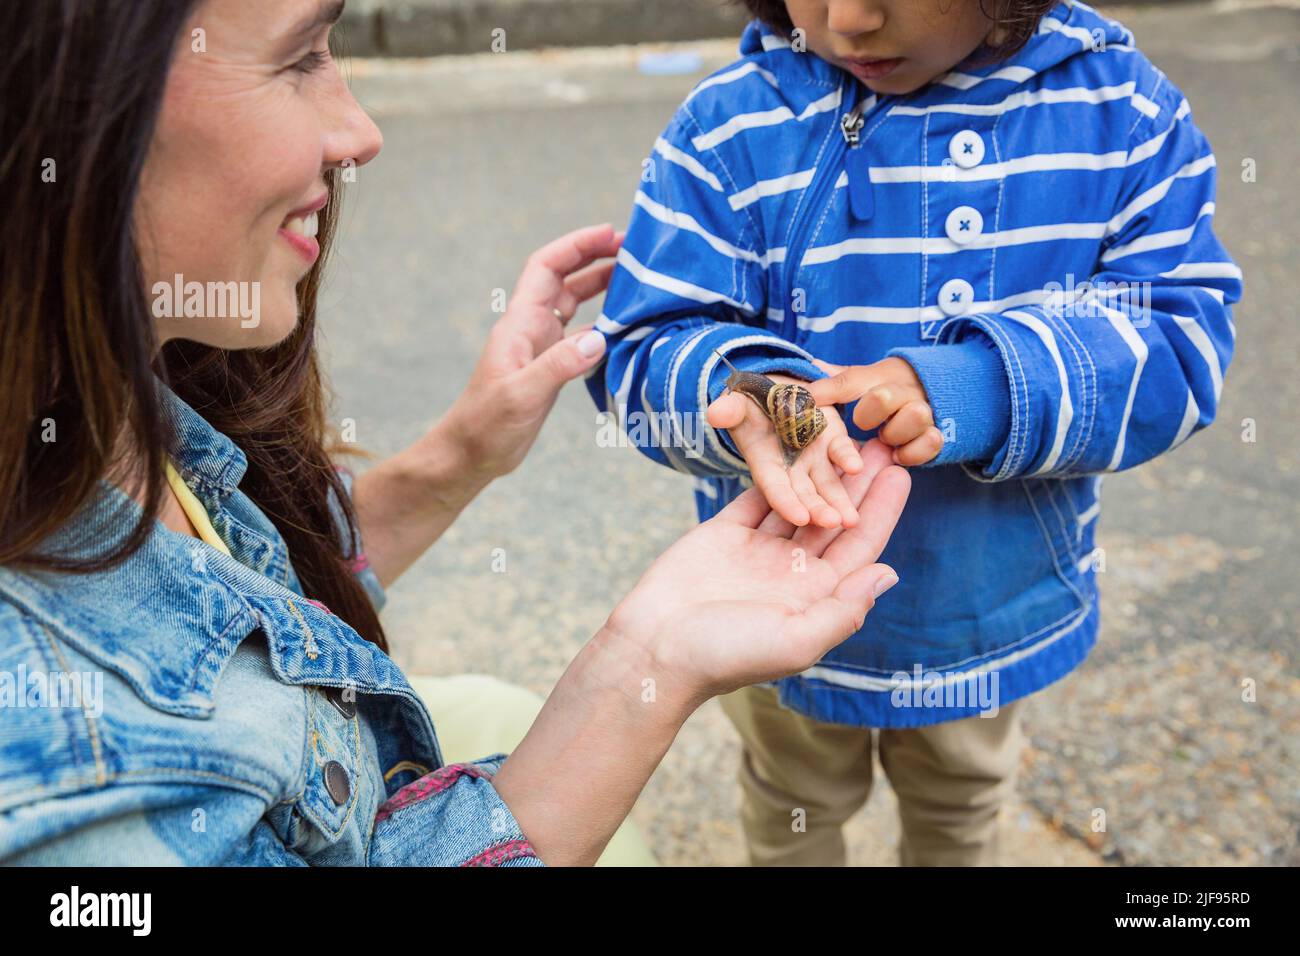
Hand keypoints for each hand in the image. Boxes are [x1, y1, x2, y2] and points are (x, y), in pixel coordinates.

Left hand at [442, 223, 622, 480]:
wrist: (472, 454)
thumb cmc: (486, 424)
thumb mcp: (522, 395)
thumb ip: (558, 366)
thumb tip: (599, 339)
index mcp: (520, 324)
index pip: (546, 267)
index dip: (576, 246)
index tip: (610, 234)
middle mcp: (531, 328)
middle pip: (565, 279)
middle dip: (596, 259)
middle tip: (635, 252)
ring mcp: (542, 348)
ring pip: (575, 306)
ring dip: (603, 289)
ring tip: (637, 281)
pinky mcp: (551, 369)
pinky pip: (582, 337)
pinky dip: (605, 327)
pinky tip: (627, 329)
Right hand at [605, 440, 909, 700]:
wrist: (655, 648)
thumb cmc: (726, 655)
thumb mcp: (796, 642)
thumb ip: (844, 610)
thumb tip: (890, 573)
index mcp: (815, 596)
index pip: (859, 547)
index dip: (882, 510)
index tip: (904, 473)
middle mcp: (793, 570)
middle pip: (834, 516)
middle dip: (858, 480)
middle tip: (881, 439)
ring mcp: (759, 549)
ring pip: (800, 498)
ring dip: (821, 469)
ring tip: (843, 432)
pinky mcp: (725, 531)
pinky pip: (757, 494)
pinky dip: (776, 469)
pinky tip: (794, 442)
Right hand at [706, 372, 865, 528]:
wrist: (774, 391)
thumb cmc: (750, 404)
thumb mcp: (737, 406)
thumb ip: (729, 411)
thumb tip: (715, 412)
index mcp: (765, 465)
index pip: (775, 488)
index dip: (786, 502)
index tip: (800, 518)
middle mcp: (790, 468)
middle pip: (805, 494)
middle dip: (818, 510)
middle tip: (834, 523)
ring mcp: (813, 457)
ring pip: (827, 484)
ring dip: (839, 500)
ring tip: (852, 518)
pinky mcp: (831, 441)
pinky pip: (842, 453)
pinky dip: (849, 460)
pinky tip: (858, 468)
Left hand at [806, 357, 942, 465]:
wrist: (945, 395)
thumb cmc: (896, 389)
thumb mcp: (871, 379)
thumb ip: (843, 380)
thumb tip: (814, 365)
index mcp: (883, 376)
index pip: (850, 381)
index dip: (826, 391)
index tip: (808, 400)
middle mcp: (906, 391)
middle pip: (883, 397)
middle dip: (868, 414)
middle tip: (864, 423)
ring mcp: (926, 412)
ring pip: (914, 417)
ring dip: (895, 434)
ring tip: (886, 438)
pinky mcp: (940, 434)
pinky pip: (930, 443)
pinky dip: (913, 452)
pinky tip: (899, 454)